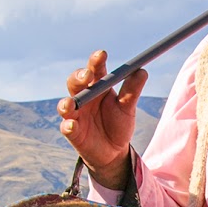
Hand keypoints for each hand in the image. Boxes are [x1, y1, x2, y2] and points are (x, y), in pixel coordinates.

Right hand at [57, 50, 147, 189]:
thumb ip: (132, 91)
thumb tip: (142, 71)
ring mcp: (75, 114)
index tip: (102, 54)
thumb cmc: (119, 124)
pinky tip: (72, 125)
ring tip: (71, 103)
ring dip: (67, 103)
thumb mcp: (127, 108)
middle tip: (87, 76)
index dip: (96, 61)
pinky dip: (68, 126)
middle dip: (79, 77)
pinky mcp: (72, 132)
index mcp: (97, 87)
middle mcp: (83, 97)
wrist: (114, 152)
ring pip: (65, 104)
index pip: (95, 70)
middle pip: (75, 82)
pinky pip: (66, 127)